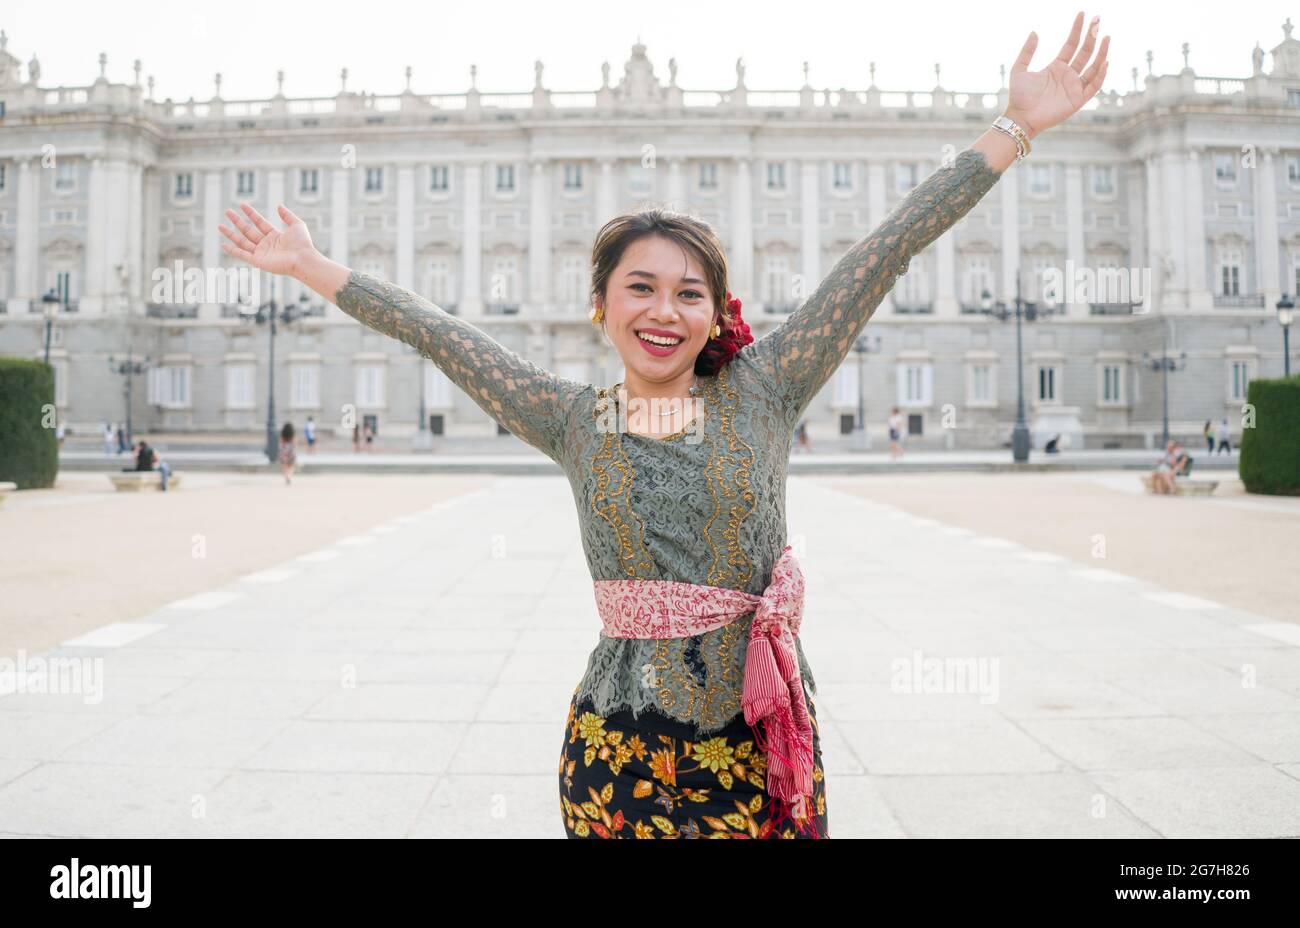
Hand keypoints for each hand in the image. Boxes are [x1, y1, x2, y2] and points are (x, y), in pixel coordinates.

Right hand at [219, 202, 316, 277]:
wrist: (303, 258)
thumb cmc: (303, 243)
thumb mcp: (296, 224)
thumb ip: (287, 215)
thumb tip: (279, 205)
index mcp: (275, 236)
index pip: (259, 222)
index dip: (251, 213)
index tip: (242, 204)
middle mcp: (267, 245)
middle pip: (248, 231)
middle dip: (237, 221)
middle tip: (227, 211)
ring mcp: (261, 253)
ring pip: (242, 242)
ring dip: (231, 234)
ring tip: (220, 226)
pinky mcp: (258, 261)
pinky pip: (242, 255)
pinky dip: (232, 251)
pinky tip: (223, 245)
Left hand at [1003, 11, 1109, 138]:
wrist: (1021, 117)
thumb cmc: (1018, 97)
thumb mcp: (1019, 69)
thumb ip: (1027, 52)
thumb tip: (1035, 32)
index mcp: (1056, 67)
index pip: (1071, 44)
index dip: (1077, 30)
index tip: (1082, 14)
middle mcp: (1068, 75)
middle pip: (1085, 52)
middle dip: (1092, 36)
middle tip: (1098, 19)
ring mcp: (1074, 87)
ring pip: (1093, 67)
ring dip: (1101, 52)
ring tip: (1106, 37)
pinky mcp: (1078, 100)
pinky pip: (1094, 86)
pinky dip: (1100, 75)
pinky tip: (1104, 62)